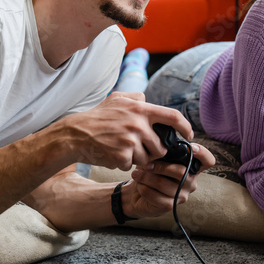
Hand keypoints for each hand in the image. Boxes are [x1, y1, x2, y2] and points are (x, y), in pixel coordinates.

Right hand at [61, 92, 194, 171]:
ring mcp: (130, 140)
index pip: (172, 116)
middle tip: (140, 150)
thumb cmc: (96, 117)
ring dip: (137, 159)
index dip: (185, 127)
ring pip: (147, 159)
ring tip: (121, 150)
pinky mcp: (122, 155)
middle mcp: (138, 124)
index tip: (189, 135)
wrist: (74, 134)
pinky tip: (112, 155)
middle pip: (161, 146)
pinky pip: (131, 165)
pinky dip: (124, 164)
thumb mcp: (116, 99)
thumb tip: (147, 98)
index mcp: (139, 109)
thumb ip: (135, 97)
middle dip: (154, 152)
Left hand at [125, 142, 214, 217]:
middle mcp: (190, 182)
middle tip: (145, 165)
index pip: (208, 161)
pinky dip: (145, 189)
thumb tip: (160, 149)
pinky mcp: (170, 206)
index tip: (191, 147)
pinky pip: (157, 196)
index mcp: (191, 167)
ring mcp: (182, 195)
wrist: (137, 192)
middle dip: (160, 167)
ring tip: (137, 174)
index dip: (203, 153)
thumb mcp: (156, 158)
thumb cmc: (150, 172)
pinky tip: (139, 185)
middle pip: (182, 172)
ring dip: (147, 178)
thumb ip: (163, 153)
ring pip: (165, 184)